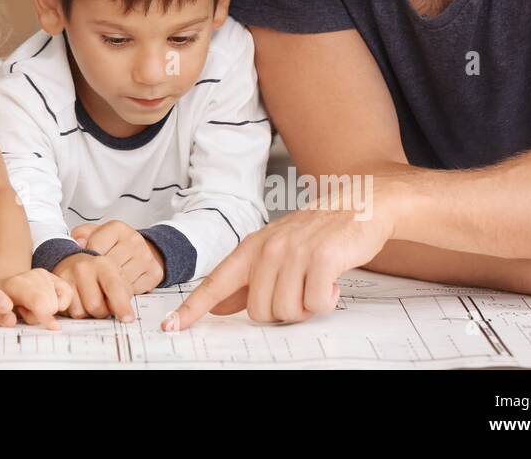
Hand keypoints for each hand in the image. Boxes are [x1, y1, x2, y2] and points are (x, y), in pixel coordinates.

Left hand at [0, 269, 74, 329]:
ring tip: (30, 307)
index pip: (37, 299)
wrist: (2, 286)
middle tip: (24, 312)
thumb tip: (12, 320)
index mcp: (13, 283)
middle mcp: (31, 275)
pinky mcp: (54, 276)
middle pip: (50, 306)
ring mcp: (44, 274)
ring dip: (47, 311)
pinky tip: (46, 303)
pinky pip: (68, 294)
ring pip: (58, 303)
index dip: (45, 314)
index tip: (51, 327)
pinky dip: (61, 304)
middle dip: (39, 317)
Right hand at [53, 252, 135, 320]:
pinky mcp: (54, 289)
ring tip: (89, 303)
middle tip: (104, 307)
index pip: (114, 287)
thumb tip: (125, 315)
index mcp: (103, 264)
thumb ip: (123, 294)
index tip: (127, 319)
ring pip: (79, 313)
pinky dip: (74, 313)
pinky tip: (77, 303)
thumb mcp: (115, 277)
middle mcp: (83, 268)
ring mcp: (66, 277)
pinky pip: (67, 313)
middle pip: (95, 306)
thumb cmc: (99, 275)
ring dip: (88, 315)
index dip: (121, 306)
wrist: (71, 262)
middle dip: (102, 313)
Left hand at [72, 220, 164, 292]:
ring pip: (121, 280)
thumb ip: (82, 234)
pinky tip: (119, 288)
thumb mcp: (96, 233)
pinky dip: (125, 293)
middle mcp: (134, 240)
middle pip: (109, 266)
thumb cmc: (115, 245)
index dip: (87, 259)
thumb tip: (76, 241)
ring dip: (111, 286)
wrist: (144, 251)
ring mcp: (146, 257)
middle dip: (98, 276)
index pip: (95, 246)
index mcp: (117, 228)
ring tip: (105, 285)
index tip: (84, 264)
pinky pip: (134, 289)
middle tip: (91, 280)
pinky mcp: (154, 273)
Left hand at [166, 201, 393, 329]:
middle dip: (283, 311)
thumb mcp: (275, 250)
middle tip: (300, 289)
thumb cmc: (316, 233)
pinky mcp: (322, 259)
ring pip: (287, 312)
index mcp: (251, 248)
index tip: (171, 326)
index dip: (192, 308)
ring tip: (317, 282)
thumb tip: (218, 307)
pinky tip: (333, 280)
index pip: (215, 283)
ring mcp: (294, 253)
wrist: (359, 204)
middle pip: (259, 312)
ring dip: (307, 306)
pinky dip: (328, 300)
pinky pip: (317, 305)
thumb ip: (246, 281)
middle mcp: (267, 249)